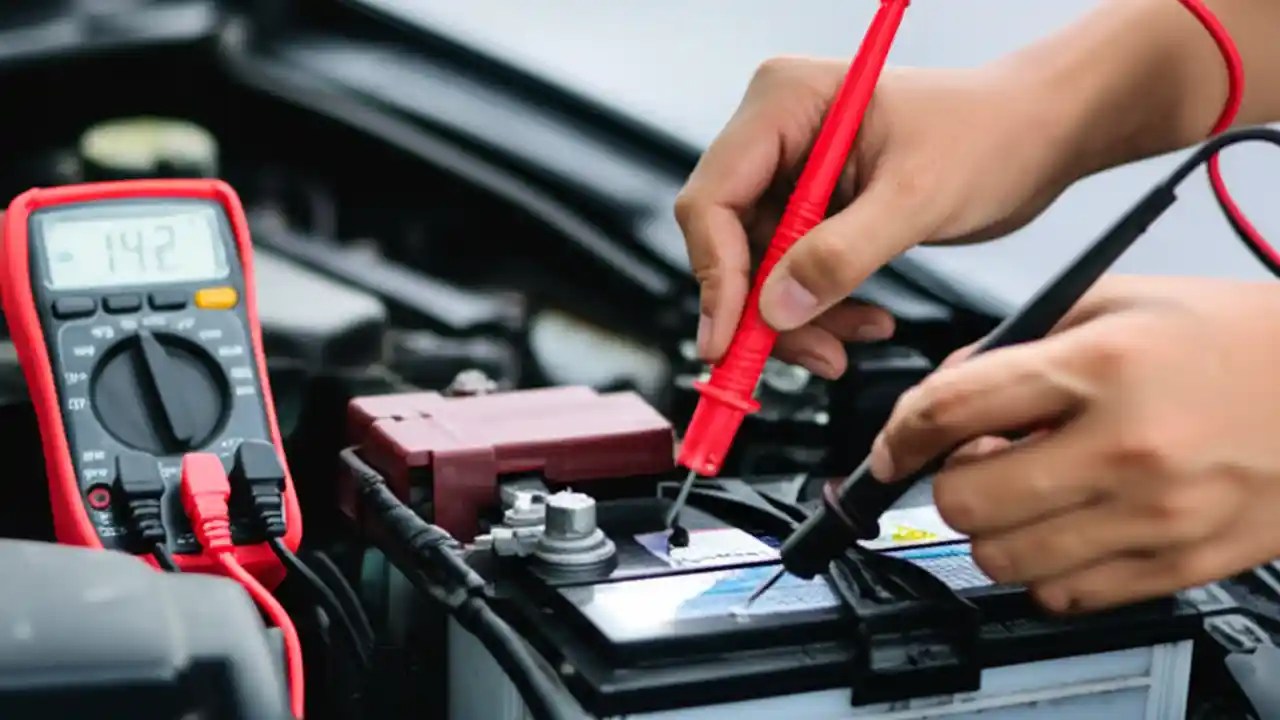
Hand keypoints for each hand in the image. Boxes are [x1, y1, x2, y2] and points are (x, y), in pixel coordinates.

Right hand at [674, 57, 1090, 378]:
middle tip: (806, 356)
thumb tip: (776, 307)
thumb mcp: (917, 198)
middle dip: (763, 308)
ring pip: (759, 270)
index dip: (716, 275)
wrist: (1041, 135)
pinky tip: (862, 323)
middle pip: (729, 242)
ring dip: (797, 320)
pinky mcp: (816, 208)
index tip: (730, 338)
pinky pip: (792, 275)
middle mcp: (778, 134)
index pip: (714, 198)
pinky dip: (821, 310)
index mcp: (785, 103)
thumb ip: (842, 254)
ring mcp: (794, 173)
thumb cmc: (993, 132)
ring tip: (847, 347)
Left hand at [869, 276, 1279, 612]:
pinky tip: (1066, 529)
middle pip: (962, 500)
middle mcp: (1125, 447)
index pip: (950, 410)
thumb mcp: (1116, 300)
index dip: (898, 434)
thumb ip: (1016, 340)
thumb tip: (944, 390)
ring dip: (990, 531)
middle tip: (967, 466)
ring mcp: (1155, 516)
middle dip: (945, 484)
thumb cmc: (1233, 338)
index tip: (892, 448)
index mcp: (1100, 367)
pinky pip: (1065, 595)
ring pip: (1002, 559)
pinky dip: (1043, 569)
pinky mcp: (1182, 565)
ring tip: (1022, 495)